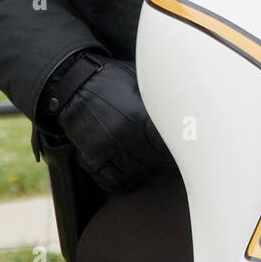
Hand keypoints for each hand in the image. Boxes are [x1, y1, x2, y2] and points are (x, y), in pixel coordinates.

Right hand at [56, 58, 172, 193]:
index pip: (166, 146)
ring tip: (150, 167)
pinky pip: (110, 179)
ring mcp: (105, 148)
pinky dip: (121, 182)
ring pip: (132, 173)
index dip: (177, 151)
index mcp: (139, 117)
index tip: (185, 153)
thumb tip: (185, 110)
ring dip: (143, 172)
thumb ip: (159, 101)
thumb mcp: (142, 83)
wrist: (75, 83)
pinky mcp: (91, 156)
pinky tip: (130, 177)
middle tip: (171, 165)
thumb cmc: (113, 80)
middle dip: (162, 163)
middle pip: (151, 162)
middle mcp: (122, 135)